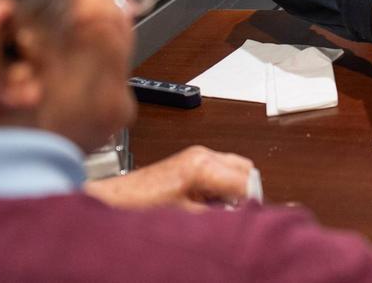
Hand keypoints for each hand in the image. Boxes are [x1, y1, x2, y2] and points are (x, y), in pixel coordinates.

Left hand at [84, 145, 253, 210]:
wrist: (119, 196)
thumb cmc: (142, 203)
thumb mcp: (187, 214)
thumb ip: (218, 214)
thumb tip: (240, 217)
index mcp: (203, 165)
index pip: (246, 179)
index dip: (252, 199)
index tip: (252, 213)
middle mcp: (203, 154)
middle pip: (246, 168)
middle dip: (246, 190)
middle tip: (237, 211)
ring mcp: (198, 154)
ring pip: (236, 166)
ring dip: (235, 186)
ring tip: (221, 206)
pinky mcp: (193, 158)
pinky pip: (222, 166)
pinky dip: (224, 182)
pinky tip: (210, 199)